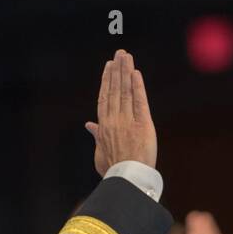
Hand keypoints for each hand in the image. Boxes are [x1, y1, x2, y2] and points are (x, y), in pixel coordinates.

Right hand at [84, 49, 155, 174]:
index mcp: (103, 126)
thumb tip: (89, 125)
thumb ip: (96, 135)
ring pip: (125, 91)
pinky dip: (137, 86)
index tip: (108, 67)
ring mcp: (127, 121)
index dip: (106, 81)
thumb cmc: (113, 169)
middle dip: (116, 70)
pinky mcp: (143, 124)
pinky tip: (136, 73)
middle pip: (114, 90)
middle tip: (119, 53)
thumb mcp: (100, 152)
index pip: (104, 98)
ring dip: (125, 72)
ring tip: (126, 56)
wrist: (126, 179)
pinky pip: (139, 101)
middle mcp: (114, 120)